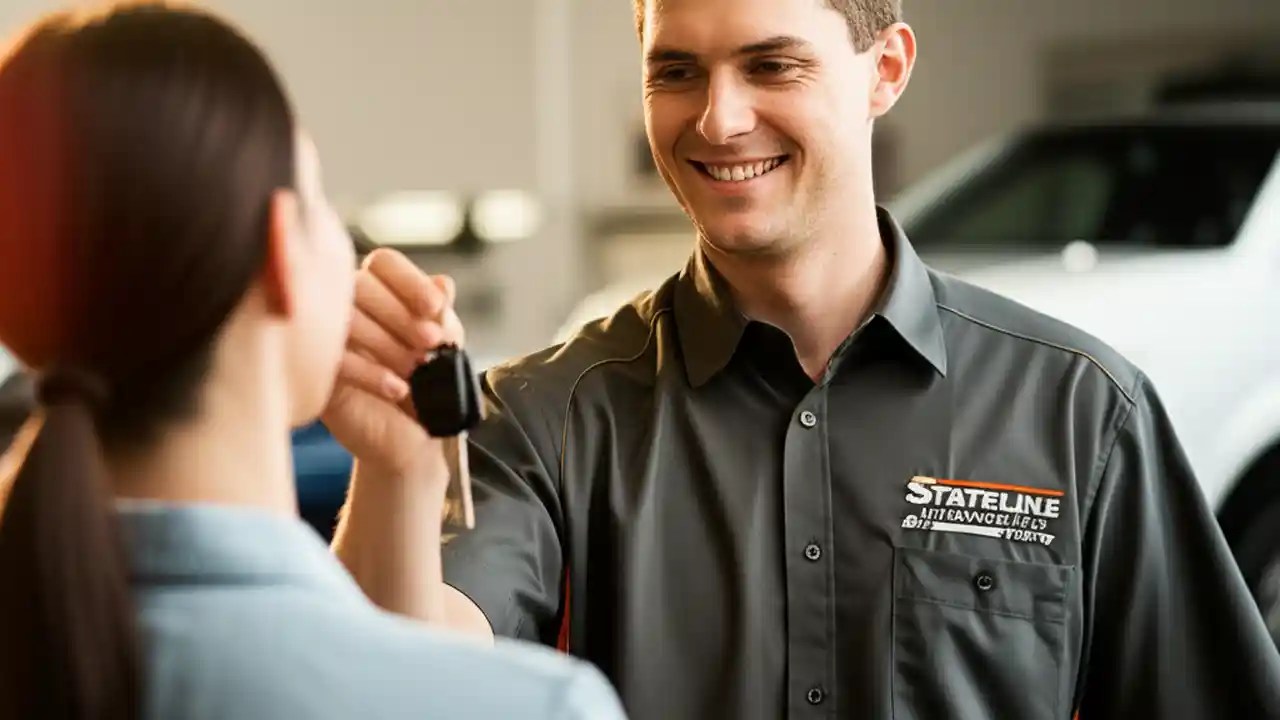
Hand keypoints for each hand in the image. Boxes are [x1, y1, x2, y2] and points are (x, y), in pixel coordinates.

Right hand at [320, 247, 463, 479]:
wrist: (413, 439)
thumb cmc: (428, 383)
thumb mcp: (444, 345)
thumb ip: (441, 314)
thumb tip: (442, 284)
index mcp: (378, 291)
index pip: (383, 263)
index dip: (410, 281)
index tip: (436, 308)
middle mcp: (345, 307)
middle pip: (361, 284)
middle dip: (401, 314)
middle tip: (430, 344)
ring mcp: (325, 338)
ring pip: (345, 318)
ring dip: (388, 343)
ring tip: (416, 369)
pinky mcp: (315, 373)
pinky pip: (334, 360)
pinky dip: (371, 372)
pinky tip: (397, 389)